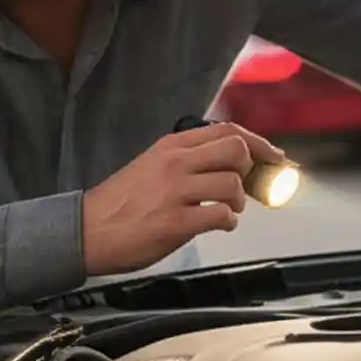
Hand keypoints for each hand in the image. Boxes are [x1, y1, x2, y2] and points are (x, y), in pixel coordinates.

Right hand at [82, 122, 286, 275]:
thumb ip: (185, 160)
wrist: (86, 230)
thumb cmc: (119, 203)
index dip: (257, 143)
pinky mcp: (176, 223)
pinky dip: (228, 222)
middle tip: (244, 187)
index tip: (274, 156)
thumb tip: (227, 165)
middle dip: (250, 170)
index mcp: (171, 146)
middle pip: (236, 151)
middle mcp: (175, 163)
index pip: (226, 130)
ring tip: (226, 211)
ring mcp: (176, 192)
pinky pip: (221, 216)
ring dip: (238, 202)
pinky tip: (218, 225)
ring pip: (233, 184)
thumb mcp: (151, 165)